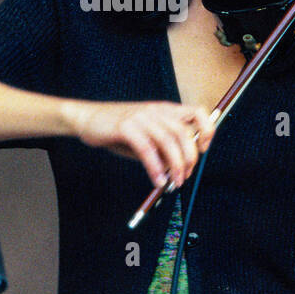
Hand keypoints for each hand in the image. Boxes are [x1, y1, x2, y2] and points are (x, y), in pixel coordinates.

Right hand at [69, 101, 214, 188]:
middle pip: (184, 132)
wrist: (87, 118)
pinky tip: (157, 181)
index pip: (197, 112)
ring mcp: (140, 117)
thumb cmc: (118, 130)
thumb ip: (162, 150)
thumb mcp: (146, 138)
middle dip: (189, 158)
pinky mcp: (125, 126)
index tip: (203, 150)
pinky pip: (146, 149)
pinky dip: (155, 168)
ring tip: (173, 183)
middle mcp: (156, 111)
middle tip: (184, 176)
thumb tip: (177, 170)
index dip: (207, 130)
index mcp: (165, 110)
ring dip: (175, 165)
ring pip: (168, 140)